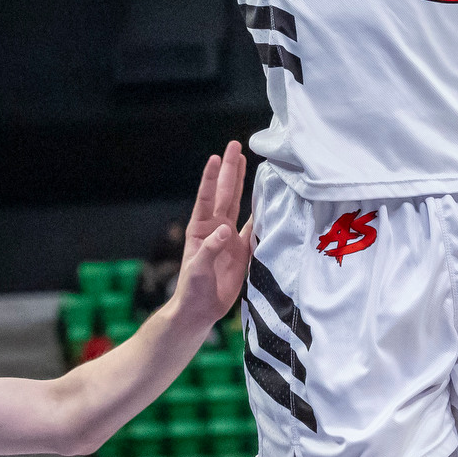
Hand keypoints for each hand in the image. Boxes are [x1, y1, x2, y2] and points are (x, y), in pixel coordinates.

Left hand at [169, 142, 253, 324]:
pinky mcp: (242, 251)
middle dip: (229, 170)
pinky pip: (253, 227)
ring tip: (245, 161)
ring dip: (242, 184)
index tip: (216, 157)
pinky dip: (259, 213)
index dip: (211, 178)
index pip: (207, 198)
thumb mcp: (198, 269)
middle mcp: (216, 228)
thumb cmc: (192, 289)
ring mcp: (229, 238)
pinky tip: (265, 198)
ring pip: (238, 204)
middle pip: (225, 193)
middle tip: (235, 145)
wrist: (200, 310)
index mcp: (200, 229)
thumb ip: (210, 249)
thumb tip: (225, 231)